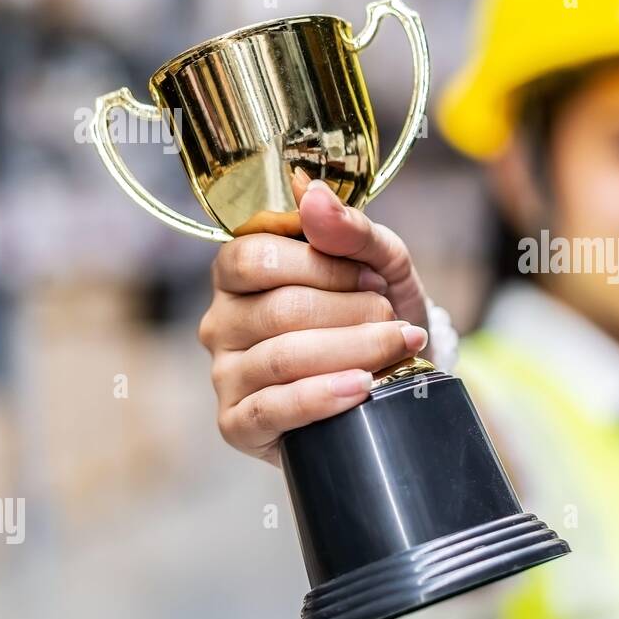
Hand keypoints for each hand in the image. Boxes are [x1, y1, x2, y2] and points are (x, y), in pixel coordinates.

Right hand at [198, 181, 432, 465]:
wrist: (394, 378)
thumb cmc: (373, 311)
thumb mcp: (379, 262)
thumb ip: (350, 229)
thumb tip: (312, 194)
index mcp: (240, 271)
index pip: (257, 256)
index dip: (322, 266)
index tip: (373, 276)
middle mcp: (222, 320)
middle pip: (279, 309)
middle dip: (352, 312)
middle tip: (393, 318)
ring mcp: (226, 374)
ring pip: (283, 358)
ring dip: (354, 351)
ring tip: (396, 347)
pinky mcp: (238, 424)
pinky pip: (274, 409)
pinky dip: (324, 397)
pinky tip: (362, 387)